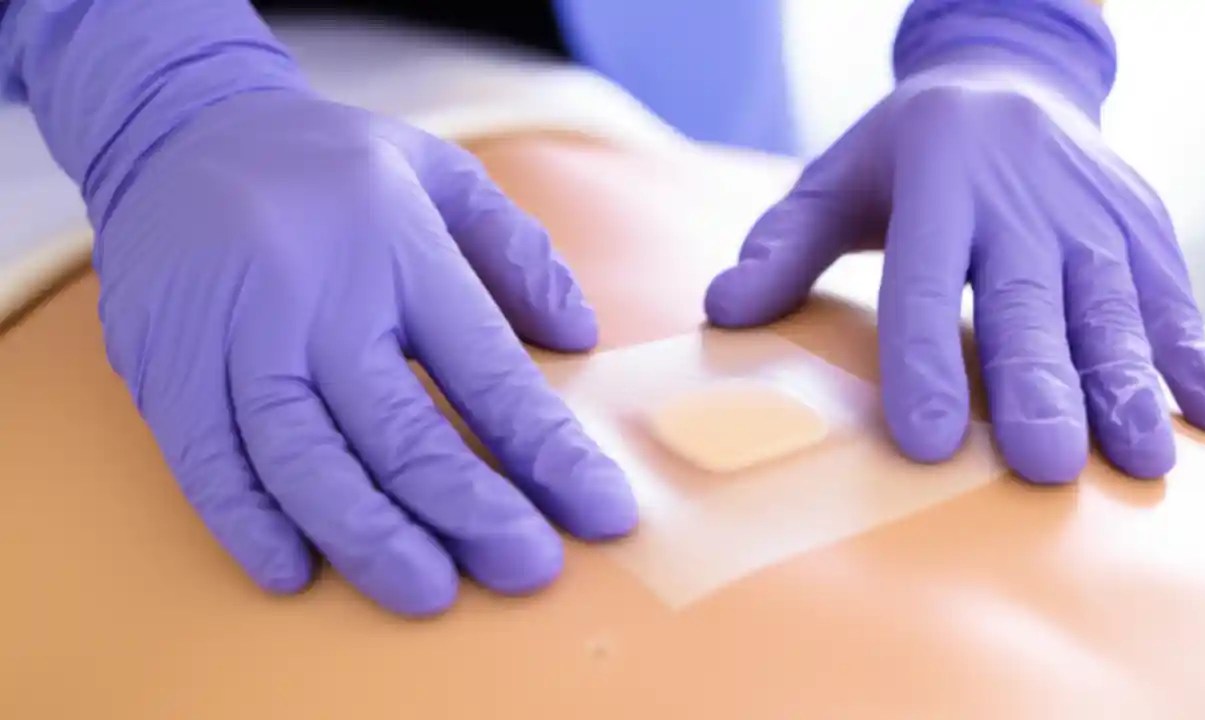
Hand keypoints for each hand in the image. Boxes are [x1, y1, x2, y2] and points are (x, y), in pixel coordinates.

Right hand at [97, 90, 636, 614]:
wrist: (181, 130)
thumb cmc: (332, 167)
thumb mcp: (441, 173)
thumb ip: (517, 251)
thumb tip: (581, 336)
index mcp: (400, 244)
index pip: (488, 368)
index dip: (548, 451)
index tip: (602, 513)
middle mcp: (317, 291)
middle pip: (397, 426)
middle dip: (470, 509)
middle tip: (528, 570)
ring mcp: (234, 330)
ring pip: (302, 457)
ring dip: (367, 536)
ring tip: (428, 592)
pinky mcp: (165, 361)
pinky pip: (205, 459)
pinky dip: (246, 522)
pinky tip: (294, 571)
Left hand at [705, 0, 1204, 482]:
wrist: (1011, 80)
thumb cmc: (905, 154)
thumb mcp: (835, 180)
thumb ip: (782, 245)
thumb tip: (723, 310)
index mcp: (938, 180)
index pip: (923, 281)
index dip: (924, 361)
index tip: (925, 443)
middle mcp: (1022, 195)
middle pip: (1026, 300)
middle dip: (1036, 384)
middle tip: (1039, 465)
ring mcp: (1092, 209)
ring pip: (1110, 303)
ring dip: (1125, 383)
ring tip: (1136, 460)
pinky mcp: (1143, 222)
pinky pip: (1171, 293)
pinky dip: (1189, 353)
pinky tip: (1203, 416)